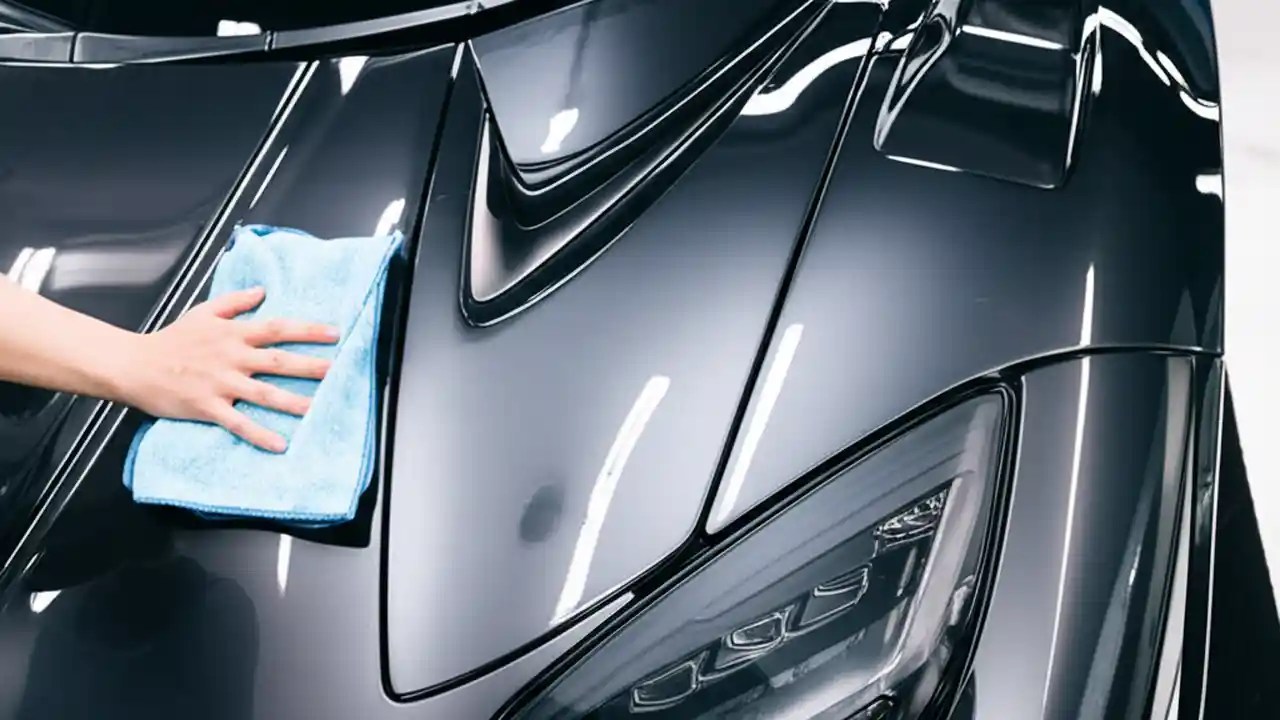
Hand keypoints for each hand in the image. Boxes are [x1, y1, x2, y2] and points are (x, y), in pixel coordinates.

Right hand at [116, 287, 339, 451]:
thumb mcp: (203, 313)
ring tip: (316, 408)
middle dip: (308, 365)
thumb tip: (262, 290)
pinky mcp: (207, 406)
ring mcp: (220, 383)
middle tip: (335, 369)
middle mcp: (231, 358)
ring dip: (290, 401)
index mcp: (232, 334)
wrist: (133, 365)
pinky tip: (279, 444)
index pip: (277, 328)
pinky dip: (259, 434)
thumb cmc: (169, 340)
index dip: (307, 330)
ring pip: (262, 393)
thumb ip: (235, 302)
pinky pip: (238, 423)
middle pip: (277, 360)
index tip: (334, 333)